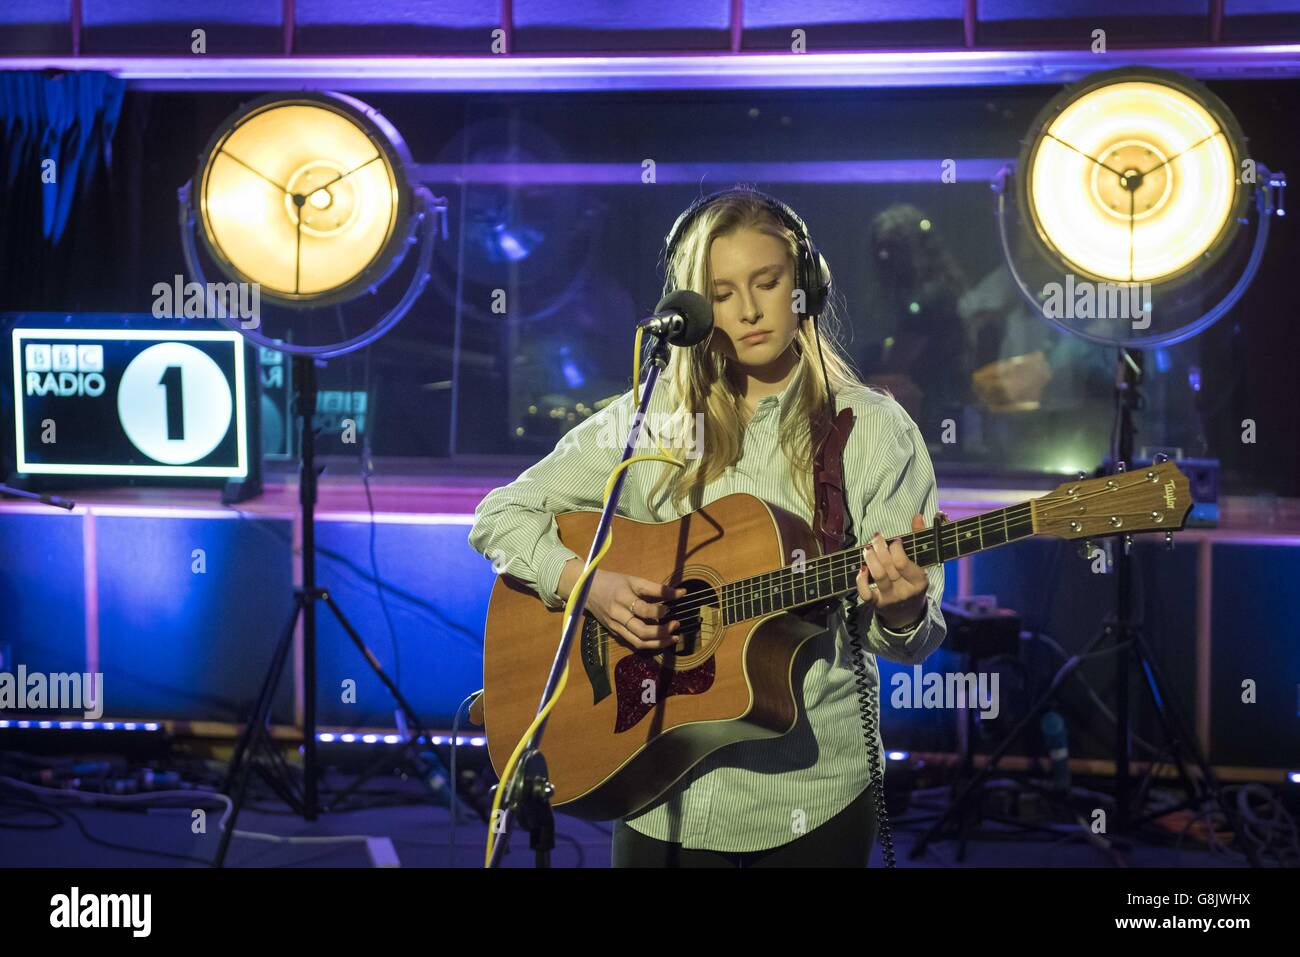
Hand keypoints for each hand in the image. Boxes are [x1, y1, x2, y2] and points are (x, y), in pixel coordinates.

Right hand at [563, 560, 685, 651]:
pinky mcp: (614, 634)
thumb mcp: (634, 580)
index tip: (670, 607)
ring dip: (658, 642)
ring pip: (638, 641)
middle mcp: (618, 615)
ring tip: (673, 638)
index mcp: (622, 597)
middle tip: (676, 625)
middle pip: (641, 630)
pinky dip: (649, 644)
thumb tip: (682, 593)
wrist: (587, 591)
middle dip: (661, 631)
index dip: (658, 610)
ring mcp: (615, 627)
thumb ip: (657, 589)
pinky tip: (661, 641)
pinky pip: (633, 643)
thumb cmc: (614, 583)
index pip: (642, 608)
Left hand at [856, 513, 928, 629]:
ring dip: (869, 558)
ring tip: (867, 548)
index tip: (894, 540)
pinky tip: (861, 568)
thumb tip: (917, 515)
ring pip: (877, 576)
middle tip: (876, 537)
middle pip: (889, 566)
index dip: (895, 548)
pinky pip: (865, 593)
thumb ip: (920, 537)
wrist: (908, 614)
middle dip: (879, 548)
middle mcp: (905, 590)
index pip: (903, 562)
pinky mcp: (877, 604)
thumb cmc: (913, 582)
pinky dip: (860, 580)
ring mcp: (890, 598)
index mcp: (919, 580)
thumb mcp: (921, 563)